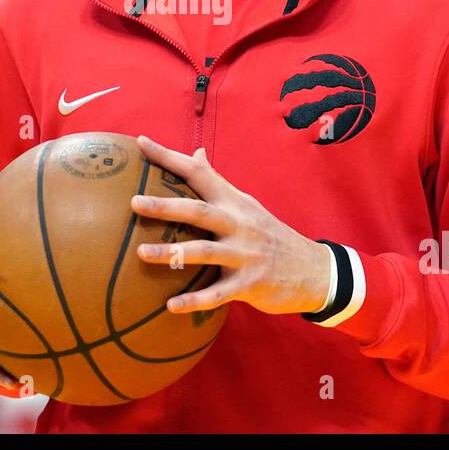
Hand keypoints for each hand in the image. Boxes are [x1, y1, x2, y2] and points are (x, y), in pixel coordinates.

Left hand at [130, 135, 332, 316]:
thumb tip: (195, 152)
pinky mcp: (249, 284)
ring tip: (141, 253)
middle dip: (166, 207)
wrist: (314, 270)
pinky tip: (171, 306)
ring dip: (172, 253)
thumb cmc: (270, 235)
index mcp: (235, 202)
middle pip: (199, 211)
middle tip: (134, 203)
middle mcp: (239, 224)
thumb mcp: (247, 204)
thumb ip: (218, 182)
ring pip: (204, 252)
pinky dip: (194, 300)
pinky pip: (217, 294)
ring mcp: (245, 255)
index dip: (170, 158)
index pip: (200, 173)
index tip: (141, 143)